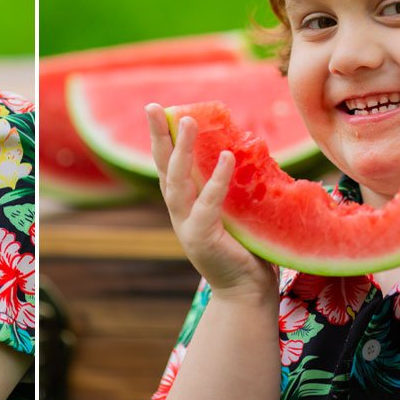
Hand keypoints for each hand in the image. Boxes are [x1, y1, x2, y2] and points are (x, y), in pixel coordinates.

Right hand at [147, 104, 276, 302]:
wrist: (247, 292)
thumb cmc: (245, 249)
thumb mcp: (233, 210)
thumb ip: (229, 187)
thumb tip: (240, 149)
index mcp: (184, 204)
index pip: (167, 165)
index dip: (161, 138)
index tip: (157, 110)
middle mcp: (179, 212)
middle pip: (162, 167)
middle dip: (158, 136)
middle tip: (153, 106)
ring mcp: (186, 225)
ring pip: (177, 181)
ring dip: (182, 149)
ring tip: (187, 120)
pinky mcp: (202, 237)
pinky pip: (209, 203)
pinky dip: (217, 179)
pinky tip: (228, 157)